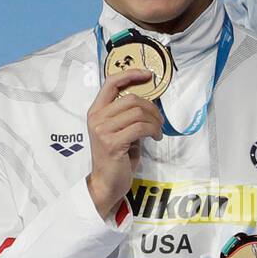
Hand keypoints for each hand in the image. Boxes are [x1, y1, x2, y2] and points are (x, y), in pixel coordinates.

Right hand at [85, 68, 163, 218]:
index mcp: (96, 111)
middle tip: (160, 120)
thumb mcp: (120, 131)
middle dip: (152, 108)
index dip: (131, 74)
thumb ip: (128, 115)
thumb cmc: (116, 158)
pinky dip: (153, 130)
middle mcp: (96, 118)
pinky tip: (156, 137)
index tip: (148, 74)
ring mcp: (102, 130)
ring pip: (138, 113)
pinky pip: (140, 128)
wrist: (106, 183)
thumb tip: (149, 102)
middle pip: (131, 98)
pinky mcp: (112, 143)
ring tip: (158, 131)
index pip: (111, 82)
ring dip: (154, 121)